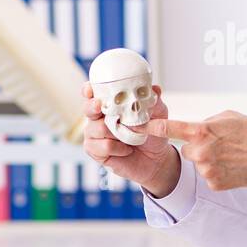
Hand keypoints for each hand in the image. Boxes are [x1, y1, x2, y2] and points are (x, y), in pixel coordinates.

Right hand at [81, 82, 178, 196]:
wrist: (155, 158)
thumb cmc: (152, 133)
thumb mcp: (158, 114)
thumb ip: (154, 100)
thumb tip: (154, 88)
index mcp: (110, 104)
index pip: (93, 93)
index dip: (88, 90)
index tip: (90, 89)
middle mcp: (99, 117)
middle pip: (88, 108)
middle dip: (93, 106)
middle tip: (99, 106)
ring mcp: (94, 134)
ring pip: (97, 128)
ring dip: (116, 132)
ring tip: (130, 136)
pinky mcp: (95, 150)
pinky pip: (104, 145)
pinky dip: (118, 148)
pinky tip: (126, 149)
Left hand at [144, 111, 246, 190]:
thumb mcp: (227, 117)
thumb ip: (204, 123)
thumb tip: (193, 129)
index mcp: (201, 131)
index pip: (168, 129)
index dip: (150, 127)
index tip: (136, 127)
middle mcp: (200, 152)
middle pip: (187, 149)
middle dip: (198, 146)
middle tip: (220, 144)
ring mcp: (207, 170)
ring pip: (198, 164)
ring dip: (209, 160)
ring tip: (231, 155)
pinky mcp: (214, 184)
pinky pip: (208, 176)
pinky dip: (218, 172)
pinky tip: (233, 166)